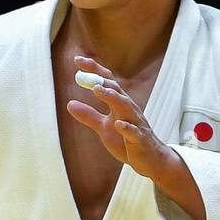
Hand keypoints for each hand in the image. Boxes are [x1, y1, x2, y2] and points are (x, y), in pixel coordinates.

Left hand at [66, 55, 177, 180]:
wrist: (149, 160)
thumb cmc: (127, 141)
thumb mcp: (104, 127)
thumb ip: (89, 116)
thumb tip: (70, 104)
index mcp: (119, 105)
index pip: (107, 82)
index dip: (93, 70)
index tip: (77, 59)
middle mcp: (128, 110)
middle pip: (116, 90)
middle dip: (101, 80)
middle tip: (84, 74)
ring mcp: (136, 124)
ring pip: (126, 107)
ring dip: (112, 97)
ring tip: (98, 90)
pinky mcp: (140, 140)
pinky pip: (134, 133)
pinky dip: (126, 128)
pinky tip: (118, 124)